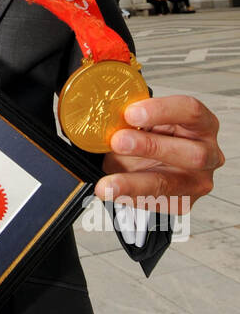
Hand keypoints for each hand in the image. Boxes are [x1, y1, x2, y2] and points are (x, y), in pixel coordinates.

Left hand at [94, 95, 223, 209]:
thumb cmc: (153, 137)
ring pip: (169, 184)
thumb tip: (106, 121)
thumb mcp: (146, 123)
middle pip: (190, 152)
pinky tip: (113, 193)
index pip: (191, 111)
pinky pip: (154, 203)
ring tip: (107, 184)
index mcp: (201, 124)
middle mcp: (208, 153)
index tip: (130, 113)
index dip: (161, 110)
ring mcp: (197, 182)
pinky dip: (128, 197)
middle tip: (117, 141)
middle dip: (150, 146)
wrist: (150, 166)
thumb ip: (133, 121)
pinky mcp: (182, 203)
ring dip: (133, 183)